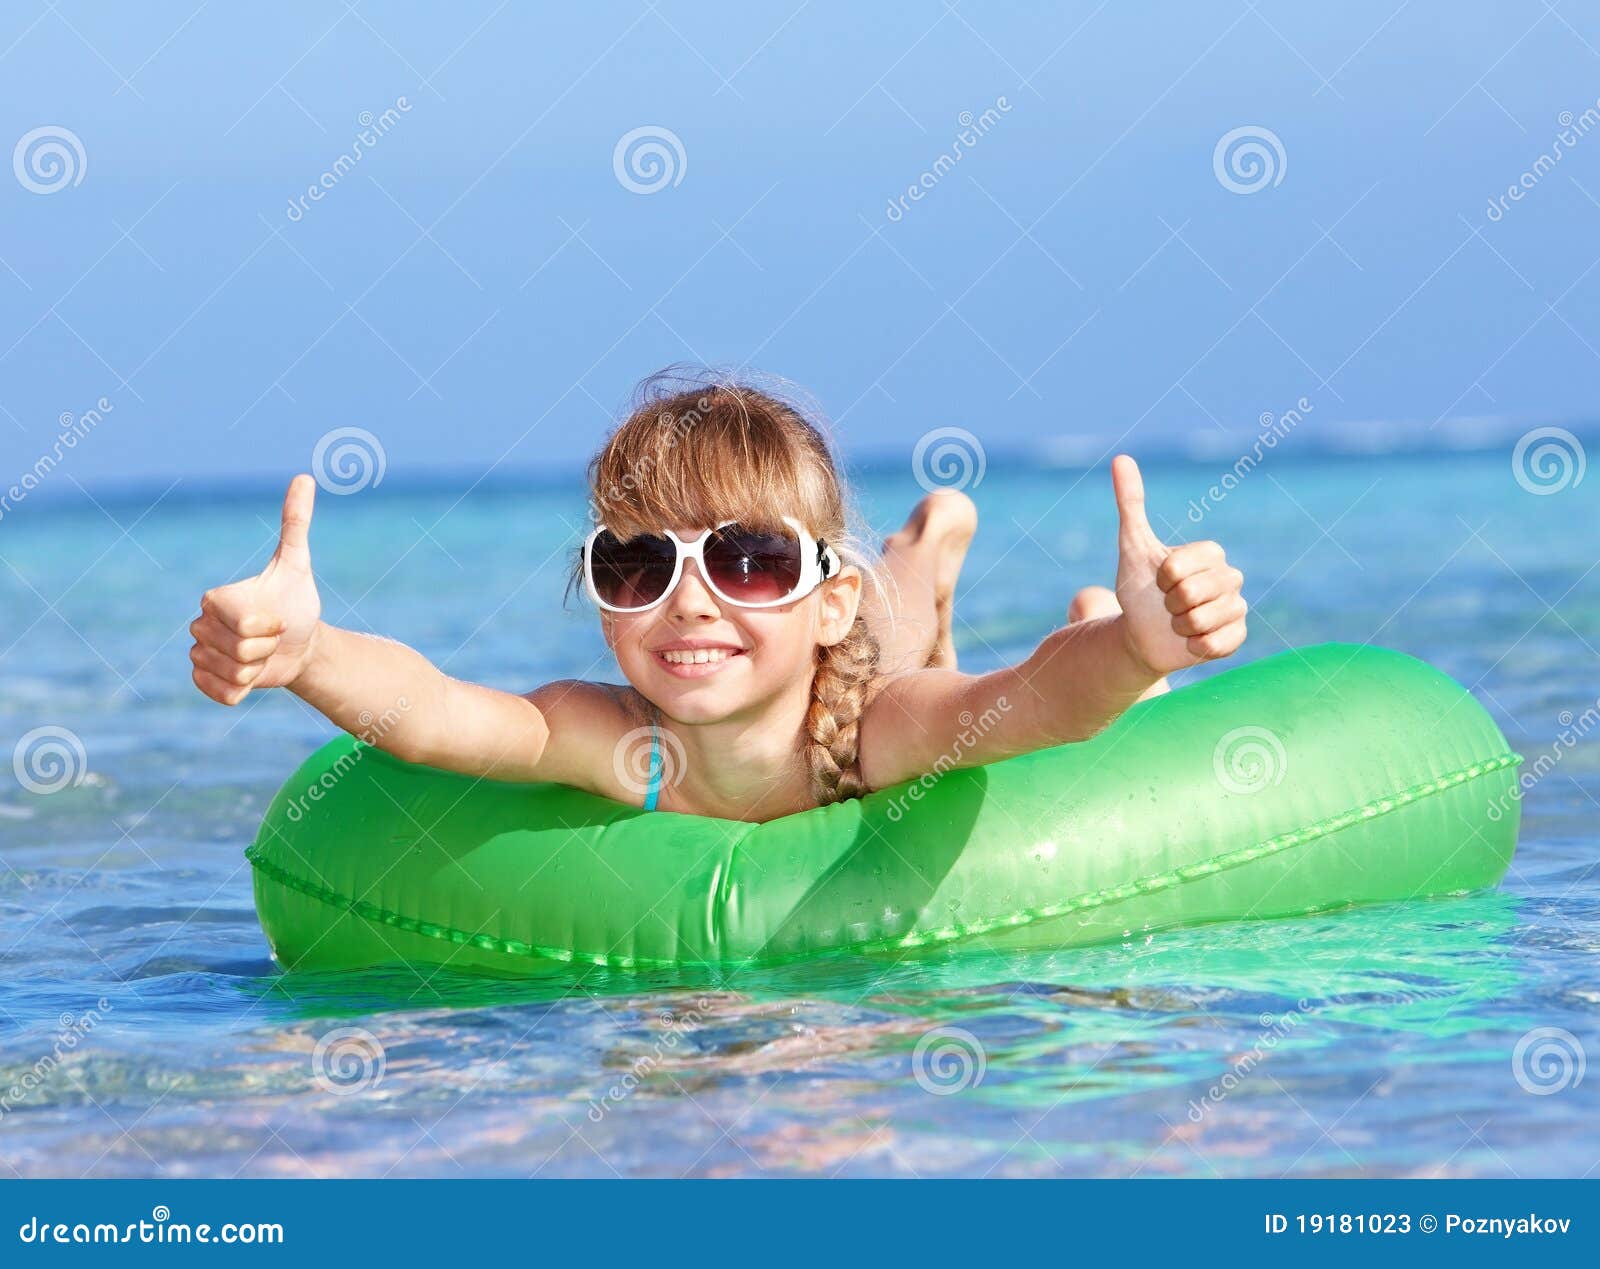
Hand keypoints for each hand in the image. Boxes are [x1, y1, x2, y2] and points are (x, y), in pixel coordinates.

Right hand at [189, 475, 322, 704]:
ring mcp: (199, 654)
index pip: (242, 623)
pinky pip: (221, 694)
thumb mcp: (297, 565)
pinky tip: (251, 677)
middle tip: (272, 637)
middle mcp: (199, 624)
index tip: (277, 617)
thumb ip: (295, 523)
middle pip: (238, 650)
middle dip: (267, 648)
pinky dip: (242, 691)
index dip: (269, 625)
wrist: (299, 644)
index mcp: (214, 598)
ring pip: (233, 675)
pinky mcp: (204, 682)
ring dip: (259, 670)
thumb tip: (304, 476)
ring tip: (264, 654)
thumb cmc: (296, 604)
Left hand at [1111, 455, 1245, 676]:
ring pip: (1203, 620)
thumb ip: (1130, 503)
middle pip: (1192, 593)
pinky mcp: (1237, 638)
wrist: (1142, 633)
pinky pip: (1217, 643)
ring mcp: (1237, 608)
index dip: (1162, 578)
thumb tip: (1121, 459)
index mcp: (1212, 553)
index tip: (1160, 580)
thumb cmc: (1139, 589)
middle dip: (1169, 604)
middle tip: (1168, 605)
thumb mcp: (1132, 546)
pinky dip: (1196, 646)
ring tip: (1178, 623)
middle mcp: (1231, 578)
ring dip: (1180, 626)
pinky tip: (1191, 641)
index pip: (1180, 567)